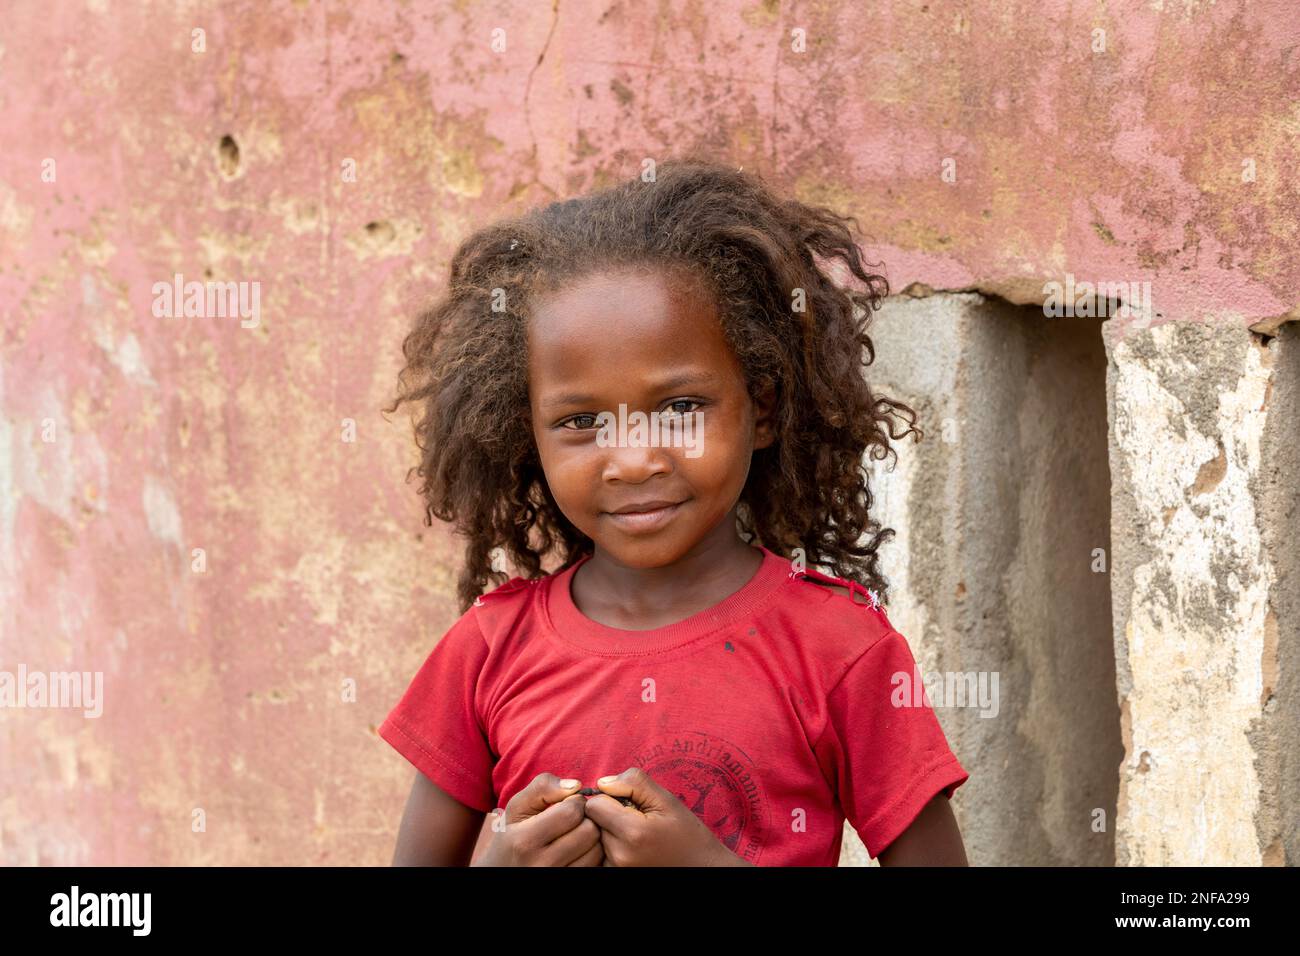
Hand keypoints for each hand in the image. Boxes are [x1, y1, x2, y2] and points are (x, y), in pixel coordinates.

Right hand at [473, 773, 603, 865]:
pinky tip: (577, 850)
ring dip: (591, 837)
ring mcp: (557, 878)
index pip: (571, 812)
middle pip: (589, 831)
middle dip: (585, 818)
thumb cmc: (511, 837)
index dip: (574, 801)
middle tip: (573, 820)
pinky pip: (596, 864)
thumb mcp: (516, 808)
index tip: (567, 804)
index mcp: (525, 841)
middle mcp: (542, 865)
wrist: (500, 872)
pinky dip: (592, 853)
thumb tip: (577, 786)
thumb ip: (542, 787)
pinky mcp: (569, 884)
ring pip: (597, 849)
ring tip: (574, 835)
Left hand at [581, 767, 747, 866]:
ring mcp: (616, 869)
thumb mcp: (665, 799)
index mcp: (633, 832)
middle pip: (593, 822)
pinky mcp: (615, 875)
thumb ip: (633, 782)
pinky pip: (600, 854)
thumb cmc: (686, 832)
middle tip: (636, 820)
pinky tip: (632, 847)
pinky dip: (611, 847)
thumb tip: (601, 783)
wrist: (700, 867)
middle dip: (609, 815)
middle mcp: (620, 855)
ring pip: (595, 838)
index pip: (594, 805)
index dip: (609, 797)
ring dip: (609, 832)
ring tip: (636, 835)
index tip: (629, 803)